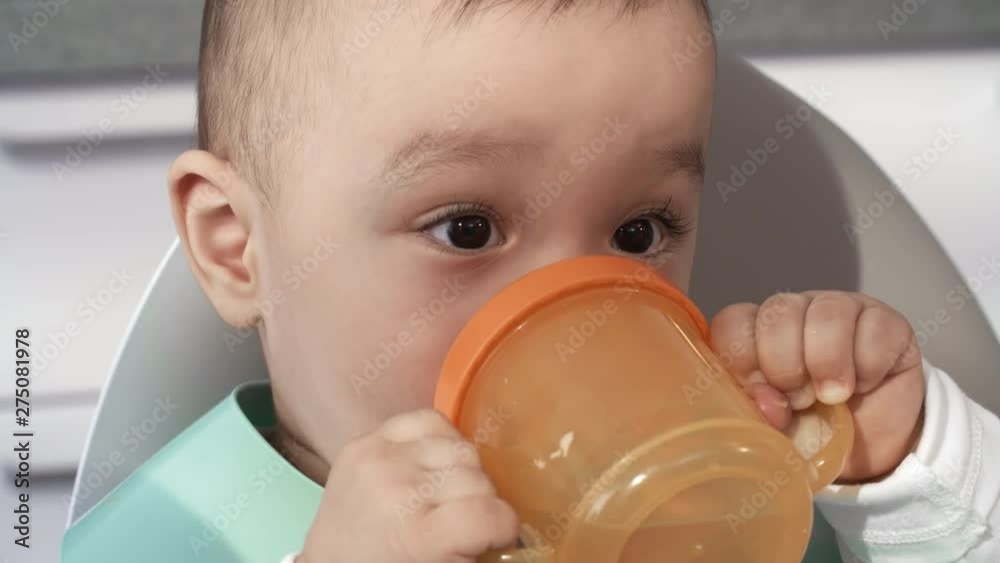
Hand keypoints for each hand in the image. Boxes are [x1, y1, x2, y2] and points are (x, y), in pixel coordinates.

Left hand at [299, 410, 518, 562]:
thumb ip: (478, 546)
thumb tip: (517, 529)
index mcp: (414, 537)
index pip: (489, 514)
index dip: (504, 526)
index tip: (497, 536)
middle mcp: (394, 490)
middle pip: (477, 477)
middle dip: (481, 501)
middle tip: (464, 521)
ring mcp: (378, 458)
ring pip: (460, 446)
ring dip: (462, 471)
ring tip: (444, 494)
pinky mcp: (365, 440)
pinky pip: (427, 419)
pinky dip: (439, 440)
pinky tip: (429, 465)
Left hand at [710, 291, 925, 482]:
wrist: (869, 453)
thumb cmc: (811, 434)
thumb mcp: (777, 434)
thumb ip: (759, 413)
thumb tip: (762, 397)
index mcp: (755, 335)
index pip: (733, 321)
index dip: (742, 356)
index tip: (758, 391)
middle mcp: (793, 315)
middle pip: (778, 310)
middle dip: (785, 363)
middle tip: (800, 399)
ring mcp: (839, 311)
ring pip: (826, 310)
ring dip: (826, 361)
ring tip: (833, 396)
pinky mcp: (885, 322)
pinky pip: (874, 328)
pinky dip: (868, 366)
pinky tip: (866, 385)